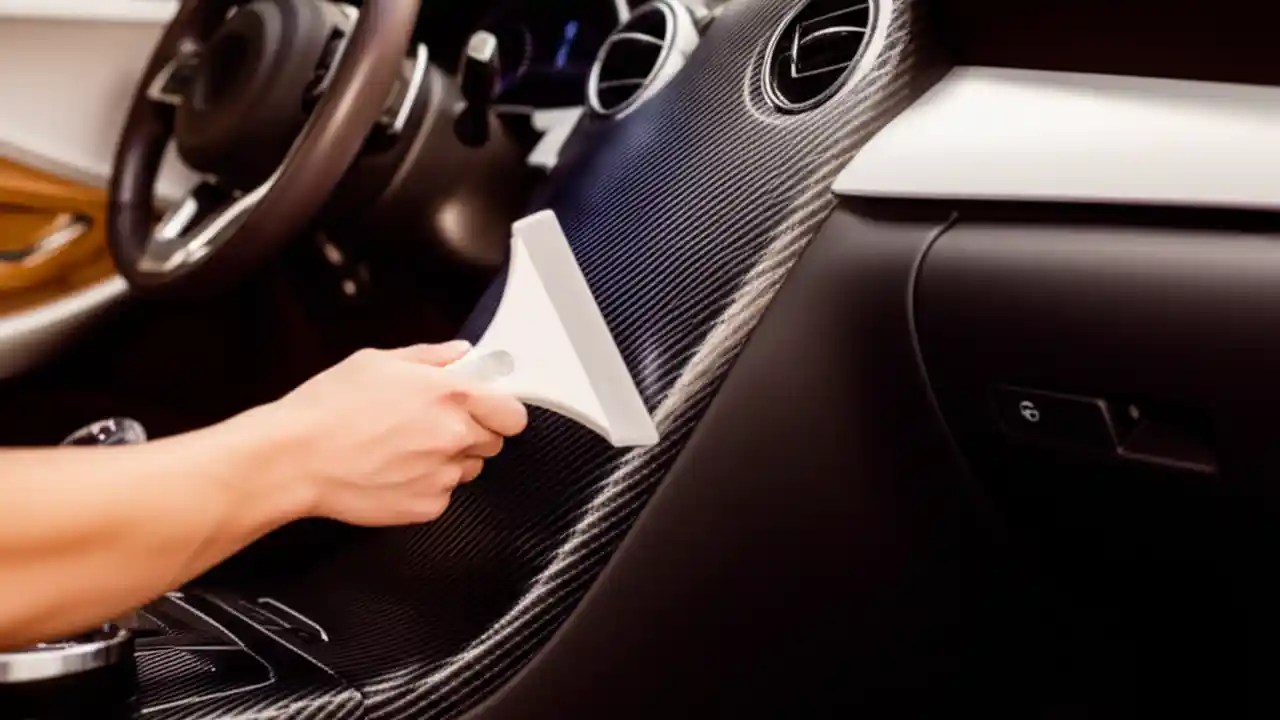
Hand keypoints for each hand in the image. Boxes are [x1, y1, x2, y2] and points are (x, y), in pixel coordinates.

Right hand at [242, 341, 527, 526]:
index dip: (501, 411)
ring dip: (449, 460)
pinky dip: (426, 485)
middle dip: (472, 433)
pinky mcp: (427, 506)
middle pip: (494, 442)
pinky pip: (443, 494)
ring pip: (468, 468)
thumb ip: (431, 357)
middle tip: (433, 425)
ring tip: (405, 449)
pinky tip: (394, 471)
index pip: (513, 413)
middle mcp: (454, 436)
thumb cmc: (328, 408)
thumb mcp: (378, 362)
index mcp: (450, 395)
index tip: (488, 410)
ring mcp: (442, 475)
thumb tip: (460, 354)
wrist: (294, 459)